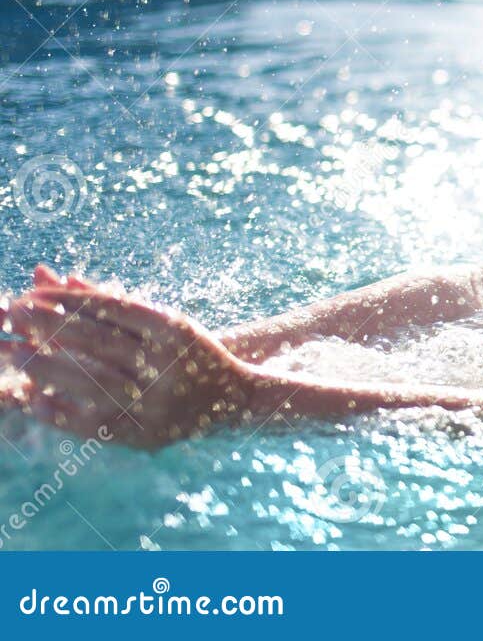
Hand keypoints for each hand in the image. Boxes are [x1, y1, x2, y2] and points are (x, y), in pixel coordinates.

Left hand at [3, 274, 259, 448]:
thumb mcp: (158, 321)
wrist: (230, 400)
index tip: (30, 294)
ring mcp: (157, 401)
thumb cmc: (185, 352)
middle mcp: (168, 364)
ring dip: (47, 367)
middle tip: (13, 312)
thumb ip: (108, 302)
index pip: (113, 309)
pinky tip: (33, 400)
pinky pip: (96, 424)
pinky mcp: (146, 434)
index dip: (68, 301)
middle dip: (50, 327)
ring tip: (13, 353)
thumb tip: (57, 278)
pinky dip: (62, 412)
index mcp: (174, 330)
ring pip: (93, 382)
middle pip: (99, 342)